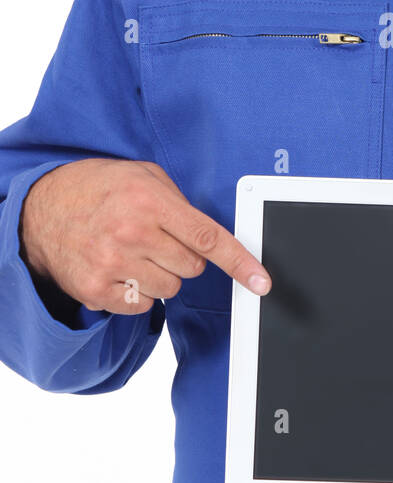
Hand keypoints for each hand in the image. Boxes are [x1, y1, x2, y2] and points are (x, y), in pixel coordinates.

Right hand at [19, 157, 270, 313]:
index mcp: (149, 202)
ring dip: (161, 275)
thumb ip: (180, 203)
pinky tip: (119, 268)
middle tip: (157, 240)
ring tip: (134, 252)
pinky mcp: (96, 290)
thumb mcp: (143, 176)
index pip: (208, 238)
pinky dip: (138, 292)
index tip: (262, 282)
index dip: (240, 262)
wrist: (41, 210)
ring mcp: (112, 265)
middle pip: (192, 268)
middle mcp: (132, 234)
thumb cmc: (99, 188)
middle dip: (184, 257)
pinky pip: (143, 305)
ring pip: (170, 289)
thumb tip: (213, 237)